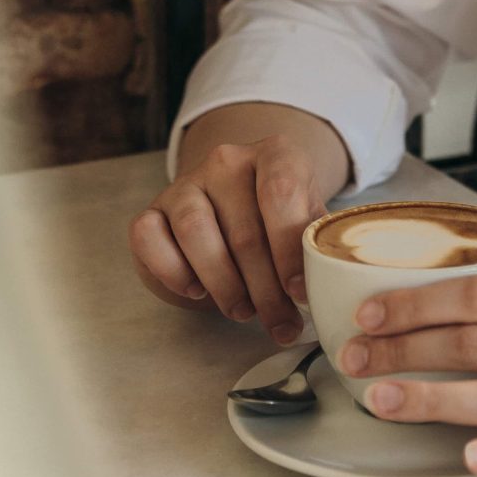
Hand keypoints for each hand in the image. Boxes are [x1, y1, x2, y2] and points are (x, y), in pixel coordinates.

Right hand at [128, 134, 330, 344]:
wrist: (232, 210)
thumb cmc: (278, 221)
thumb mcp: (306, 223)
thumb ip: (313, 246)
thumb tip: (326, 286)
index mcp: (276, 153)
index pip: (282, 193)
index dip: (290, 249)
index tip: (300, 292)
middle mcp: (228, 160)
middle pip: (244, 230)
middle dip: (265, 288)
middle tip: (280, 323)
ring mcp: (186, 183)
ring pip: (196, 233)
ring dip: (224, 284)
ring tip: (243, 311)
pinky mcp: (153, 210)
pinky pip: (150, 238)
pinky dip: (173, 271)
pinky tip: (197, 291)